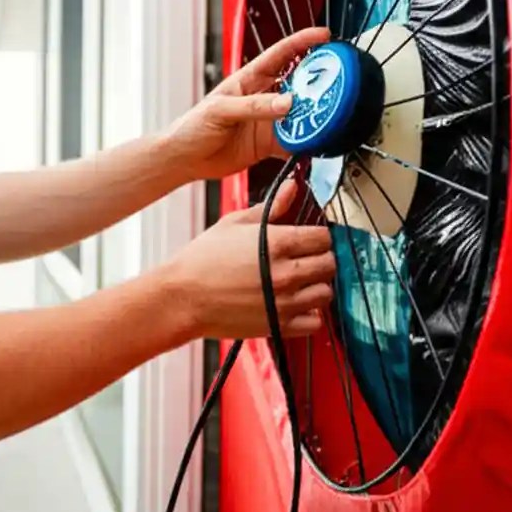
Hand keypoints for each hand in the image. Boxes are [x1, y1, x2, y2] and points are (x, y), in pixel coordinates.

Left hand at [160, 26, 330, 181]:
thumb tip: (288, 103)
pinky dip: (306, 142)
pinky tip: (316, 143)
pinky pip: (294, 141)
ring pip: (300, 114)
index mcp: (249, 79)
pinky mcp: (268, 144)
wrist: (184, 160)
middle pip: (298, 84)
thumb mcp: (220, 111)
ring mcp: (268, 121)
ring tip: (331, 116)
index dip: (302, 42)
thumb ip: (254, 107)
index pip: (280, 54)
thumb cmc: (192, 127)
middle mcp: (262, 97)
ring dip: (314, 115)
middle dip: (318, 82)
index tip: (325, 36)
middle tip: (338, 84)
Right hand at [160, 180, 335, 339]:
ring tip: (298, 283)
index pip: (324, 237)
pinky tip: (293, 304)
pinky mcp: (279, 325)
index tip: (307, 240)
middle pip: (329, 264)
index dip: (317, 236)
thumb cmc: (203, 259)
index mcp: (279, 242)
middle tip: (304, 260)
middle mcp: (287, 272)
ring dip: (315, 286)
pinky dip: (308, 314)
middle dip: (319, 259)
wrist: (183, 297)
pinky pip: (314, 322)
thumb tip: (292, 186)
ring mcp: (285, 302)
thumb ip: (271, 206)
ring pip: (325, 293)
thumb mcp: (234, 223)